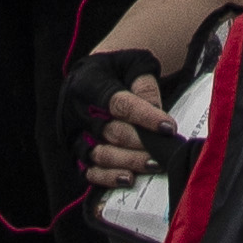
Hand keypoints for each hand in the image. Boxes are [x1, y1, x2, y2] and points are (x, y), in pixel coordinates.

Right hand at [78, 51, 180, 199]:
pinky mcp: (75, 153)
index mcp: (88, 83)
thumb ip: (144, 84)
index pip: (119, 104)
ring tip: (155, 165)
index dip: (145, 117)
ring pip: (100, 154)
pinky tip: (128, 179)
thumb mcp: (132, 63)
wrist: (93, 75)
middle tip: (165, 150)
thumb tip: (156, 112)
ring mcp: (74, 134)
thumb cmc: (118, 69)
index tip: (168, 127)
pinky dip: (108, 177)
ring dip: (129, 162)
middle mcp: (75, 111)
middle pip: (111, 132)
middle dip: (141, 143)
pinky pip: (89, 171)